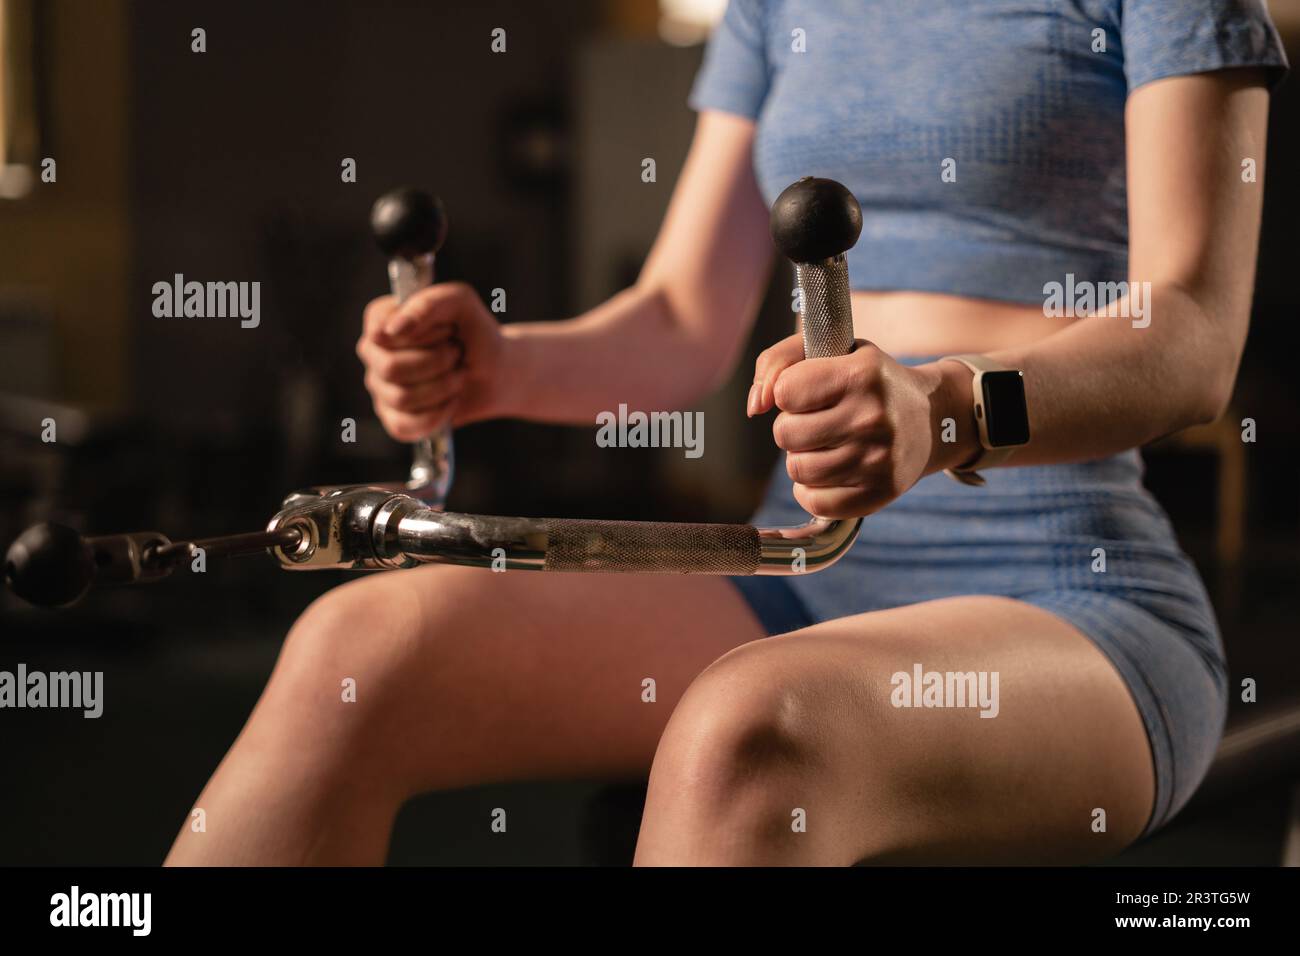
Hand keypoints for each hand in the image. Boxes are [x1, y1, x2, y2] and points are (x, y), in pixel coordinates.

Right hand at [356, 282, 506, 440]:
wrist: (496, 372)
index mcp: (381, 319)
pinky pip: (404, 426)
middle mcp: (373, 352)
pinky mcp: (392, 418)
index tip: (448, 330)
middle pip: (391, 369)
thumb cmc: (475, 334)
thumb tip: (393, 329)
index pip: (382, 334)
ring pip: (401, 398)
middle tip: (457, 354)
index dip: (422, 336)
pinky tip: (450, 401)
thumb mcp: (462, 304)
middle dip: (438, 363)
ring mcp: (380, 387)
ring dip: (443, 388)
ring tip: (458, 376)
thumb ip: (428, 303)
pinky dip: (438, 415)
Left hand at [747, 334, 974, 517]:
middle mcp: (873, 417)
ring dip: (802, 457)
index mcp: (862, 374)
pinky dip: (812, 489)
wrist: (932, 420)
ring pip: (797, 470)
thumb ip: (778, 362)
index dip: (789, 392)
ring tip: (826, 444)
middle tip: (818, 420)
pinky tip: (830, 471)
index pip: (785, 392)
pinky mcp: (878, 494)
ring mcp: (878, 459)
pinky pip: (814, 502)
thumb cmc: (868, 382)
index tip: (810, 392)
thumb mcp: (832, 351)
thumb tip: (755, 406)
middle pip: (785, 434)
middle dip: (793, 426)